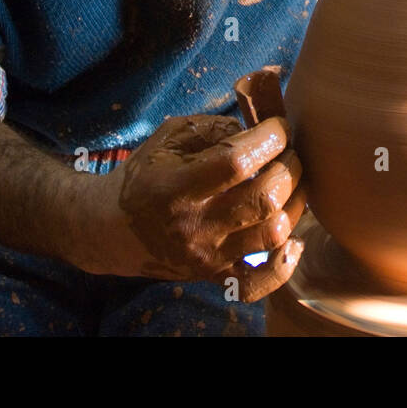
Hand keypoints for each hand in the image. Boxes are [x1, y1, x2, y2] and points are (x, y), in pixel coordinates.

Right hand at [83, 114, 305, 301]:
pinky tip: (291, 237)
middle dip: (290, 166)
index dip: (270, 138)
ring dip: (295, 203)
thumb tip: (261, 127)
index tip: (279, 125)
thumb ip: (215, 127)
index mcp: (178, 185)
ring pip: (273, 233)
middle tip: (290, 153)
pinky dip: (285, 261)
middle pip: (264, 197)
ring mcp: (207, 256)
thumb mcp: (169, 138)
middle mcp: (195, 224)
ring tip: (290, 184)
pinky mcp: (215, 276)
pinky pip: (259, 281)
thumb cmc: (146, 176)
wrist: (111, 229)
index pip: (238, 160)